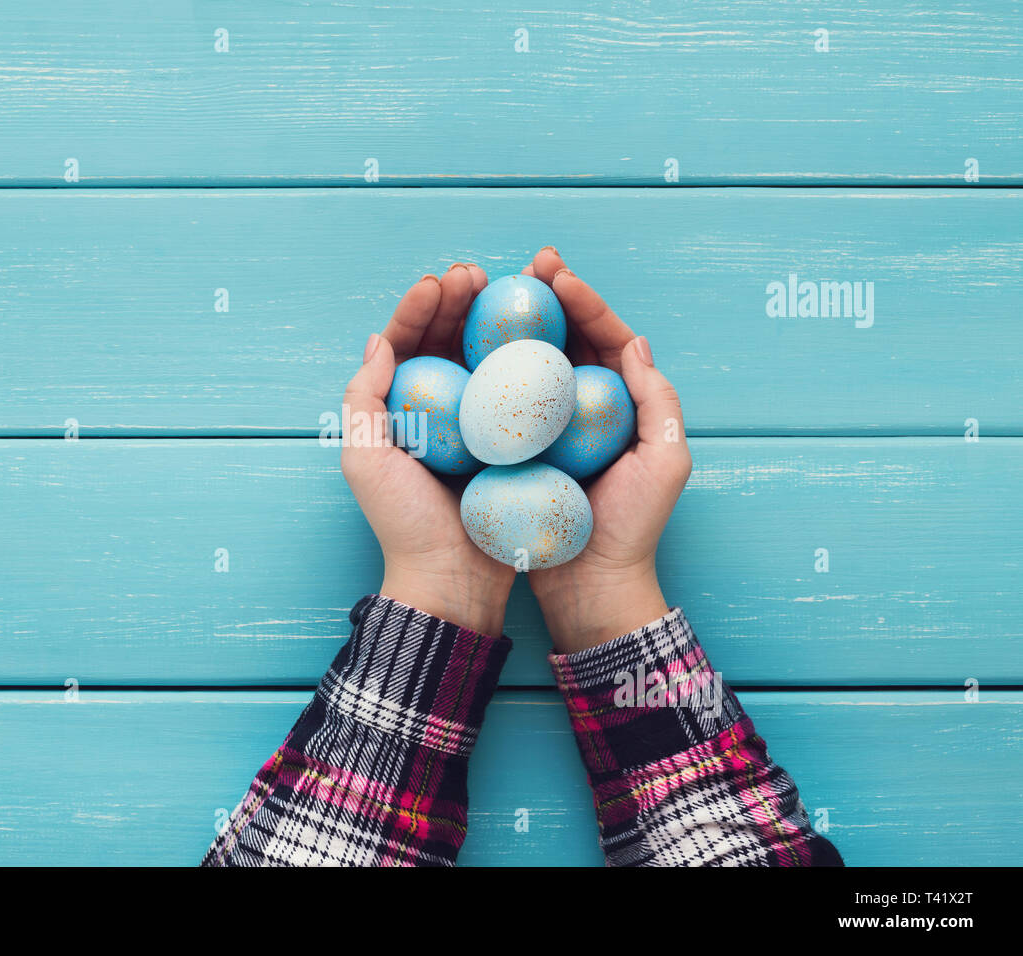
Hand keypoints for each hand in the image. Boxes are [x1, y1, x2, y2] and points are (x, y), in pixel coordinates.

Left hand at [341, 264, 514, 636]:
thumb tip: (379, 340)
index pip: (405, 346)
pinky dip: (524, 362)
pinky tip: (540, 338)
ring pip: (482, 360)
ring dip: (491, 323)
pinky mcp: (508, 445)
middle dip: (458, 303)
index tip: (438, 282)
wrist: (452, 580)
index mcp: (397, 412)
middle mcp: (434, 414)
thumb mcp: (366, 459)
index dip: (418, 309)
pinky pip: (516, 394)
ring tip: (505, 291)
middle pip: (445, 344)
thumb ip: (364, 398)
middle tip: (475, 275)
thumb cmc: (403, 522)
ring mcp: (473, 429)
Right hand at [523, 247, 692, 652]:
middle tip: (524, 266)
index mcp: (623, 403)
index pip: (605, 337)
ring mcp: (549, 428)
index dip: (582, 300)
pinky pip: (500, 400)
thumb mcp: (664, 462)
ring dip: (511, 325)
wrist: (590, 587)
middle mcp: (584, 409)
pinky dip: (486, 371)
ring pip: (529, 363)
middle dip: (544, 298)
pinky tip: (463, 349)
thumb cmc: (631, 527)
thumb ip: (658, 401)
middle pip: (564, 340)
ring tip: (488, 293)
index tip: (555, 274)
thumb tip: (636, 343)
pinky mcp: (517, 450)